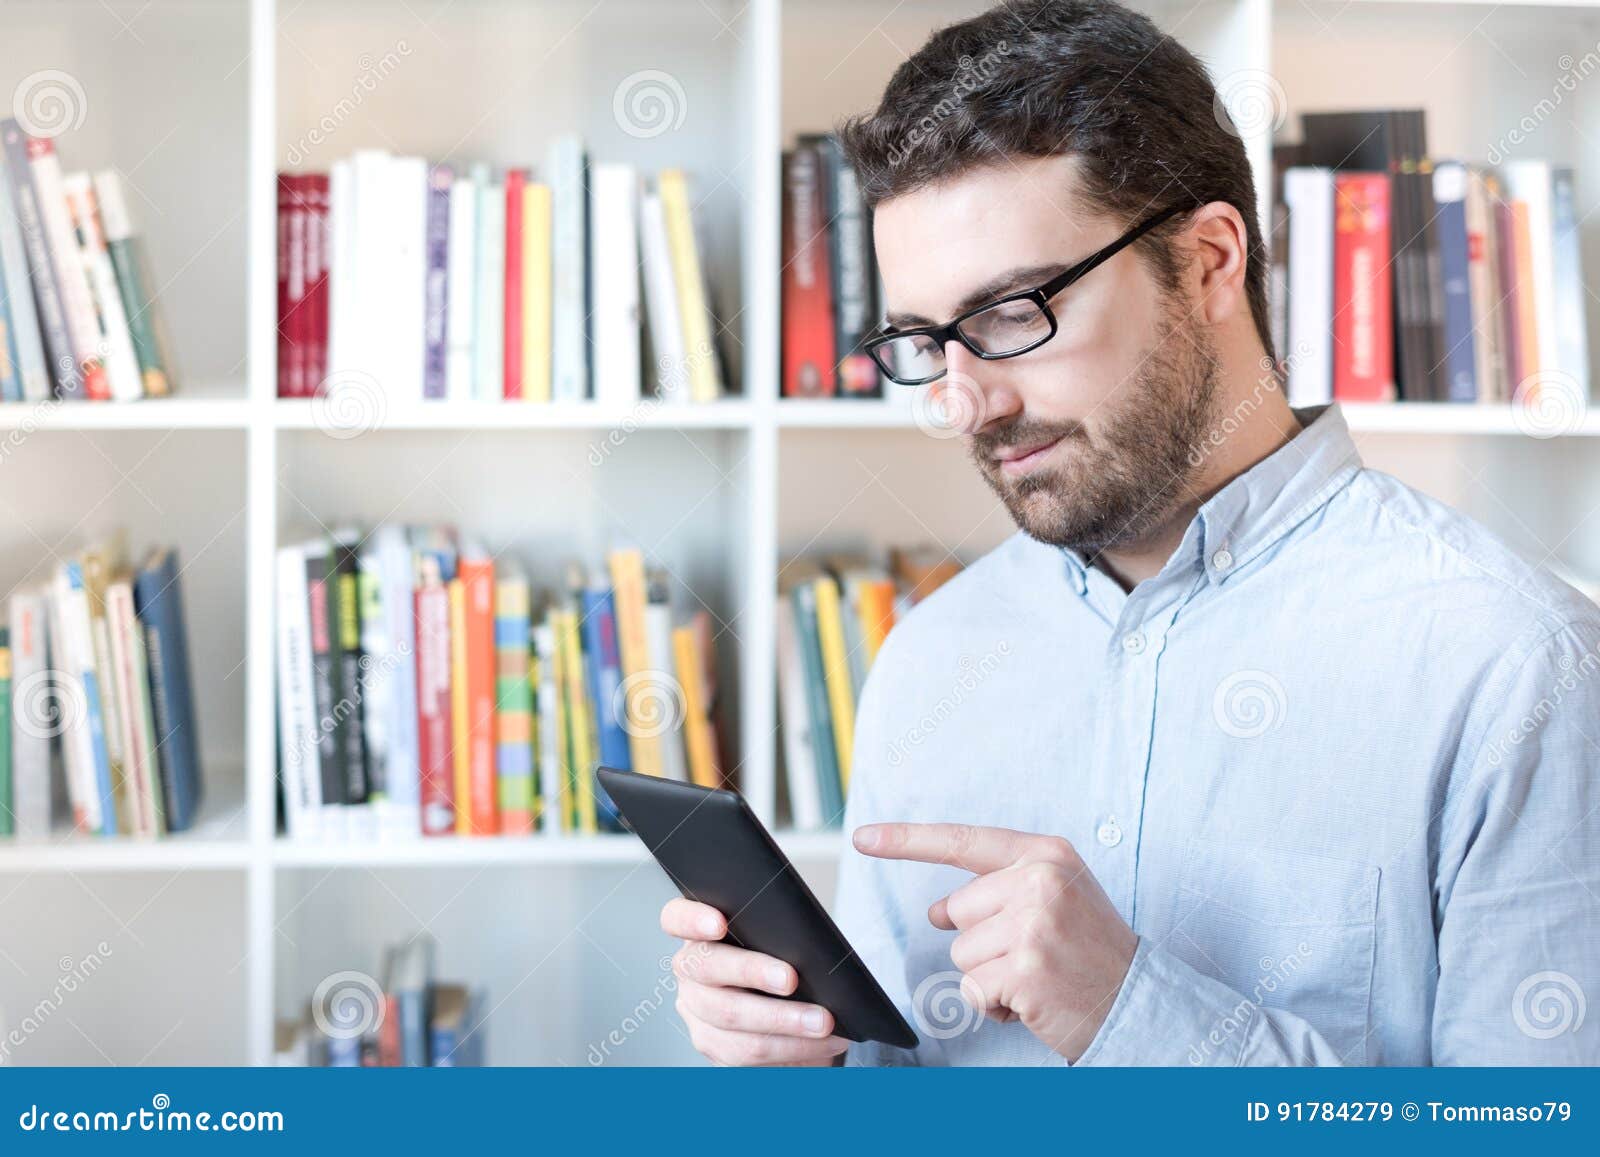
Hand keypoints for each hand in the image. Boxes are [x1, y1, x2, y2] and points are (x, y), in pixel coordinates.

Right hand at [660, 897, 850, 1065]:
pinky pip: (747, 1054)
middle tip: (791, 978)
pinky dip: (792, 1047)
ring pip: (730, 1019)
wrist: (790, 1006)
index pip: (676, 918)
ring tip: (822, 1021)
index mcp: (699, 933)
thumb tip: (807, 942)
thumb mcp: (777, 940)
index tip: (718, 924)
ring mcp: (697, 1013)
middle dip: (753, 973)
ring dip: (783, 1022)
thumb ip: (777, 933)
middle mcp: (689, 973)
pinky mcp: (715, 1048)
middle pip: (707, 969)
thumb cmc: (781, 962)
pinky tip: (821, 1041)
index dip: (692, 920)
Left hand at [854, 823, 1137, 1061]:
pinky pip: (972, 988)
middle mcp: (1041, 880)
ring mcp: (1034, 923)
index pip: (963, 841)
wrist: (1138, 1003)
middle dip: (982, 942)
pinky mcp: (1025, 967)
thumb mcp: (1052, 902)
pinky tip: (1033, 1000)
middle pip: (956, 911)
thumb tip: (938, 911)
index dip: (907, 839)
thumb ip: (996, 893)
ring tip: (1037, 976)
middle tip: (1034, 954)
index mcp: (1046, 853)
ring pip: (961, 952)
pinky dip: (994, 1004)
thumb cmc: (1090, 953)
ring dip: (989, 976)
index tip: (864, 837)